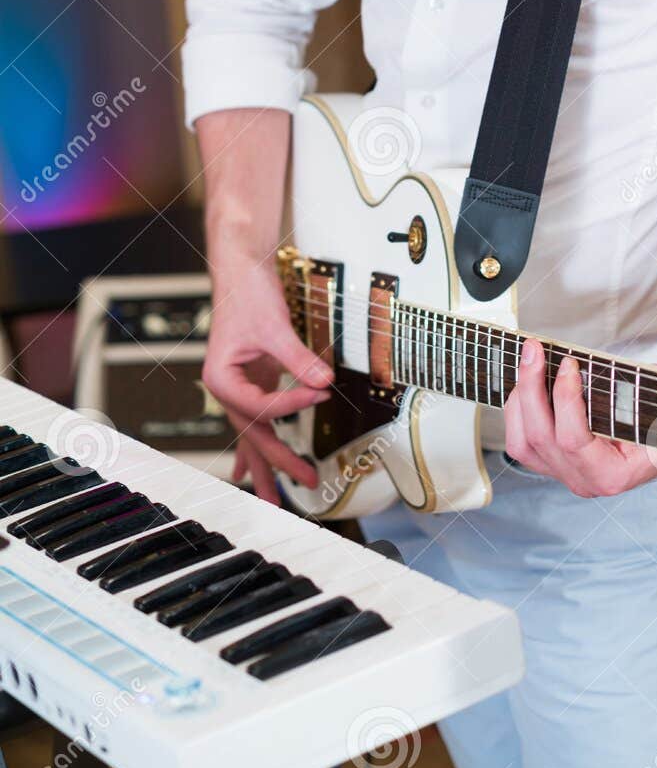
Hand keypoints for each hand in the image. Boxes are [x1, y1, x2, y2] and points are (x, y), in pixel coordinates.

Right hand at [201, 258, 333, 504]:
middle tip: (304, 483)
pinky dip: (258, 444)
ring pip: (253, 433)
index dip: (293, 402)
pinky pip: (257, 419)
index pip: (260, 405)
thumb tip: (324, 380)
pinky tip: (250, 470)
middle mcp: (225, 389)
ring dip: (266, 464)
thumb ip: (298, 358)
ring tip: (274, 497)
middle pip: (254, 433)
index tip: (321, 390)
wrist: (240, 270)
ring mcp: (238, 388)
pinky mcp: (252, 381)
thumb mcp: (274, 327)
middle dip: (277, 462)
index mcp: (221, 379)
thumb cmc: (247, 293)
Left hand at [504, 337, 656, 497]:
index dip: (566, 399)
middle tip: (535, 349)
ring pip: (522, 443)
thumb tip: (623, 365)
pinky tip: (526, 383)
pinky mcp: (552, 464)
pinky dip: (517, 411)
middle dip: (531, 387)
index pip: (574, 440)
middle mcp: (585, 482)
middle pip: (540, 438)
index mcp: (613, 475)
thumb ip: (643, 395)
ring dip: (520, 398)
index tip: (569, 363)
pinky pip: (521, 442)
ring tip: (530, 362)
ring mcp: (565, 475)